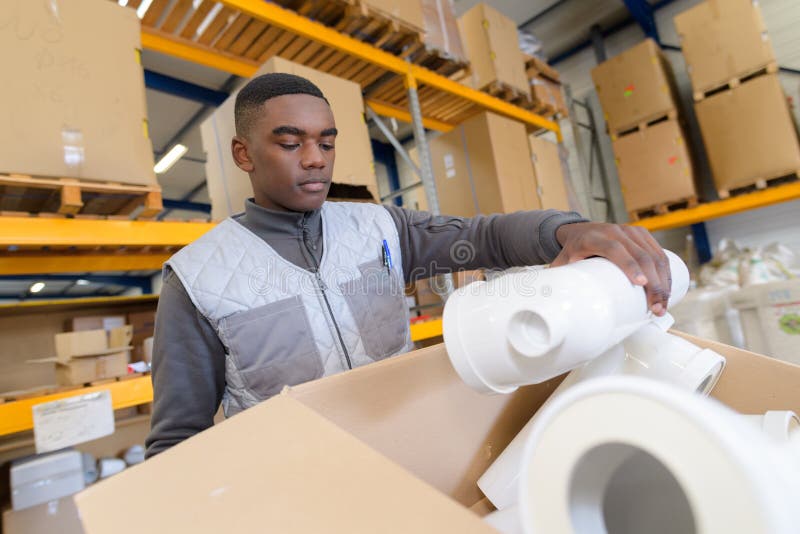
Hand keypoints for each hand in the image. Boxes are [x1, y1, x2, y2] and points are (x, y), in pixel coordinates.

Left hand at [553, 222, 670, 315]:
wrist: (580, 230)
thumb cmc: (572, 251)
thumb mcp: (562, 262)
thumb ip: (558, 279)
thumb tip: (553, 303)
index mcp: (594, 237)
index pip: (614, 248)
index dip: (628, 265)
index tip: (640, 283)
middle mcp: (616, 231)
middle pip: (641, 255)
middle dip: (653, 284)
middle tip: (656, 308)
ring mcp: (632, 231)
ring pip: (655, 256)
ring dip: (663, 282)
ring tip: (662, 306)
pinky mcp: (643, 234)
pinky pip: (660, 253)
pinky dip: (666, 273)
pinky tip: (668, 291)